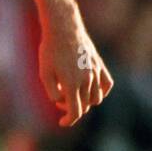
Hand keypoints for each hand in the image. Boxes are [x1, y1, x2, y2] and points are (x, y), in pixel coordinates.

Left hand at [39, 11, 113, 127]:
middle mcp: (87, 80)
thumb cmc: (50, 50)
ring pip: (96, 98)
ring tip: (72, 93)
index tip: (62, 122)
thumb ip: (52, 92)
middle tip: (60, 99)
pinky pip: (107, 84)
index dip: (69, 120)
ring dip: (86, 101)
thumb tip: (61, 101)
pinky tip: (92, 90)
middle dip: (72, 108)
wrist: (63, 27)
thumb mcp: (44, 73)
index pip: (76, 112)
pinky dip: (101, 91)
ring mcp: (95, 72)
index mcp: (72, 84)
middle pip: (85, 106)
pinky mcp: (99, 64)